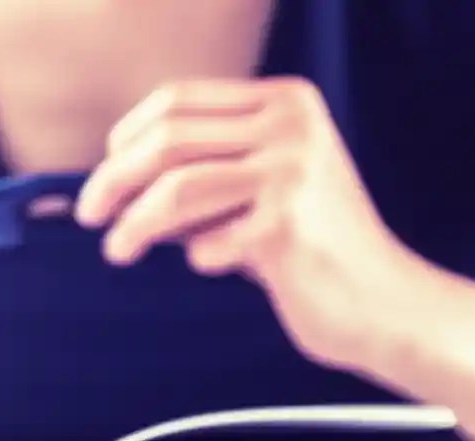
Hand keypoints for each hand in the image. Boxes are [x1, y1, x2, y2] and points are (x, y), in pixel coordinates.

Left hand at [75, 77, 447, 374]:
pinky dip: (198, 257)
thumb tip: (115, 178)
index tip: (104, 171)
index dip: (127, 135)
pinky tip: (215, 266)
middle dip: (113, 178)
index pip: (178, 99)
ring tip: (117, 250)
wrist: (386, 305)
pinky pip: (204, 243)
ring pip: (175, 187)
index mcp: (288, 101)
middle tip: (87, 213)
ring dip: (133, 224)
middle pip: (167, 138)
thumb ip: (206, 171)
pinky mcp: (286, 225)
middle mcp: (292, 124)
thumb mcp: (263, 192)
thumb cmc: (316, 253)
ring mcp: (292, 171)